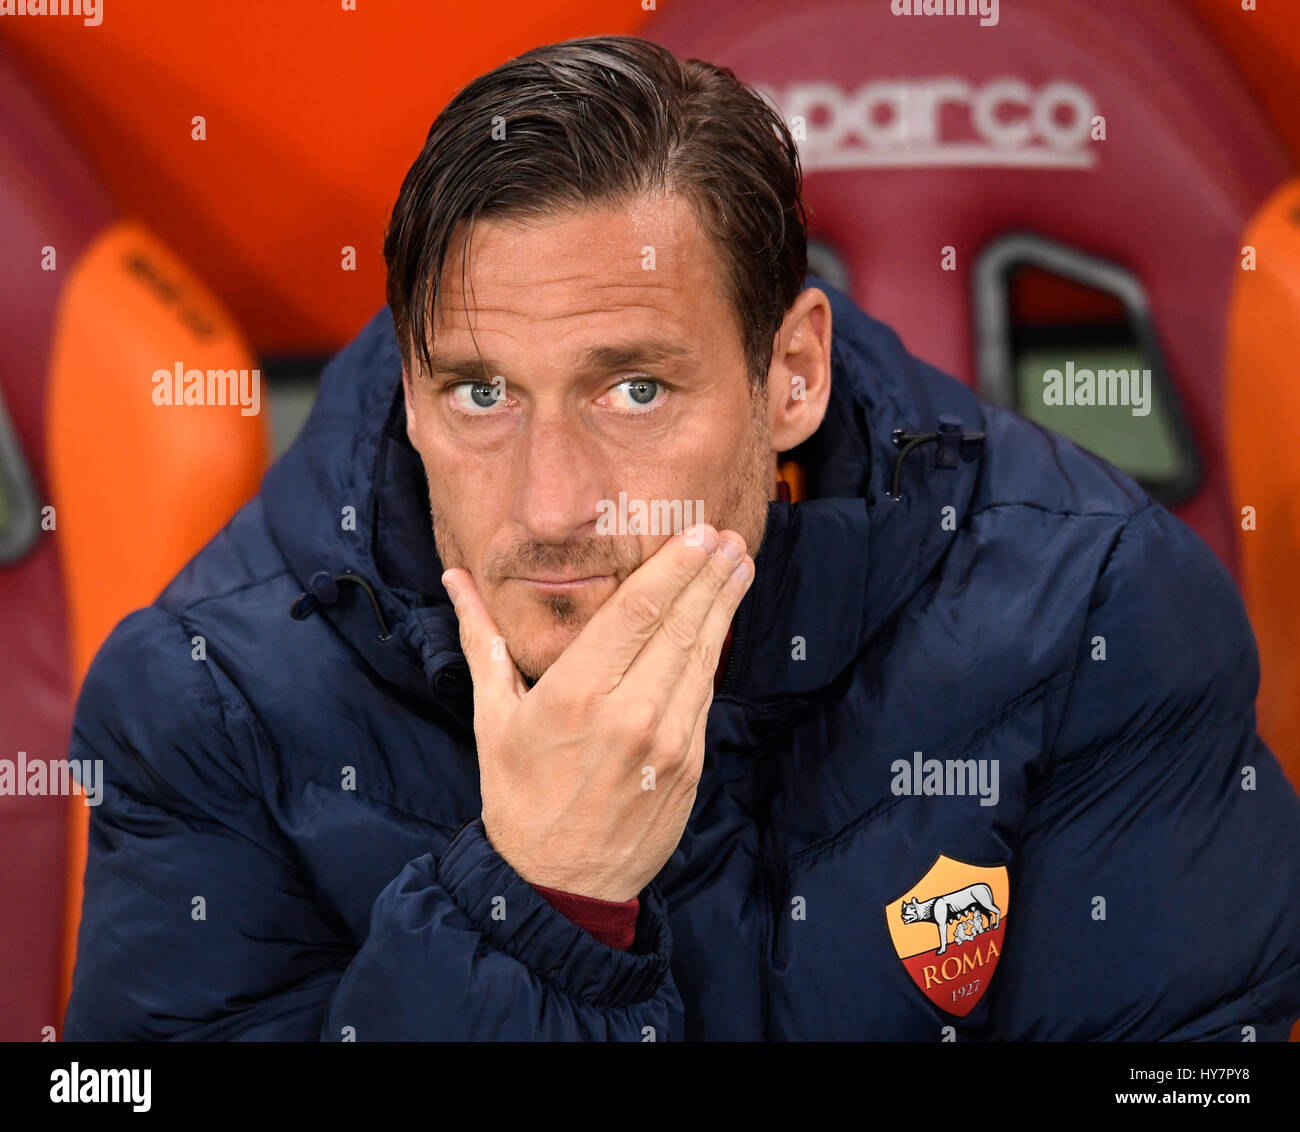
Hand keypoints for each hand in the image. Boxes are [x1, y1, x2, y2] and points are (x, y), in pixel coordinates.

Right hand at [442, 525, 753, 901]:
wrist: (556, 885)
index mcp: (576, 693)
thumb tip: (455, 579)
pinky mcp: (689, 767)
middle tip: (731, 537)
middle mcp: (629, 713)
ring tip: (739, 567)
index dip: (675, 566)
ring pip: (702, 658)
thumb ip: (482, 639)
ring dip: (724, 607)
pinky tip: (721, 625)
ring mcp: (667, 742)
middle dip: (710, 575)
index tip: (699, 533)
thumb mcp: (493, 717)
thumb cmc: (518, 797)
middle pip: (681, 625)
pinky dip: (714, 655)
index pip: (639, 611)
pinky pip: (704, 697)